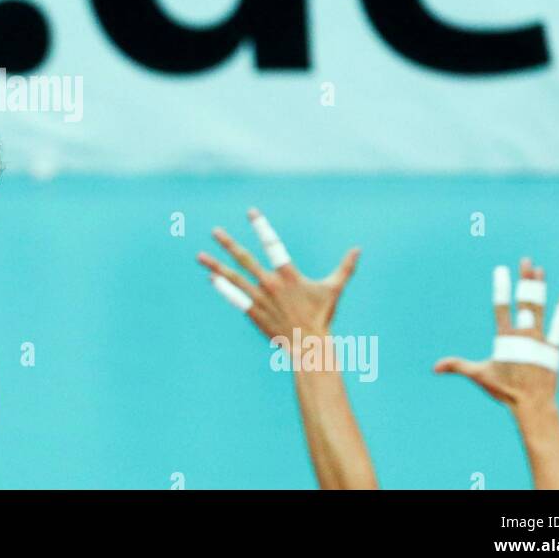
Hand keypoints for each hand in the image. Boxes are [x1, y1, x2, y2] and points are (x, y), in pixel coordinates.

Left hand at [196, 208, 359, 340]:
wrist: (309, 345)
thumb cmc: (322, 316)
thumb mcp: (334, 289)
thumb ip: (345, 267)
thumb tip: (358, 249)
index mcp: (289, 275)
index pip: (273, 245)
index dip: (262, 227)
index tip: (251, 212)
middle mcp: (271, 284)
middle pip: (245, 259)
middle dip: (228, 244)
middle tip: (214, 231)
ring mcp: (260, 299)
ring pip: (234, 278)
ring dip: (216, 266)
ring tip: (200, 256)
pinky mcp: (254, 313)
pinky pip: (235, 297)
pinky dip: (223, 288)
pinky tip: (212, 279)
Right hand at [435, 257, 558, 410]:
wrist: (532, 405)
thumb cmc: (504, 390)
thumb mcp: (479, 375)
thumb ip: (457, 366)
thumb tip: (434, 367)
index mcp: (505, 338)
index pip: (501, 306)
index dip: (501, 287)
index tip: (501, 269)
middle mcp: (523, 335)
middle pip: (524, 301)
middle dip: (525, 280)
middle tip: (526, 261)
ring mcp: (539, 340)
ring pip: (539, 309)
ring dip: (539, 289)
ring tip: (540, 270)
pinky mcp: (553, 350)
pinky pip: (558, 327)